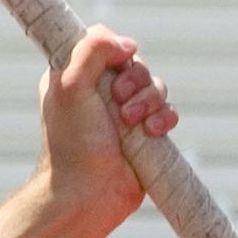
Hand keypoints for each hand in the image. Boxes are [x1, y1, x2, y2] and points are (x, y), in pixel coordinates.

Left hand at [35, 25, 177, 237]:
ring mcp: (125, 114)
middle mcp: (101, 93)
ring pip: (155, 87)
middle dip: (135, 81)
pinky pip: (167, 113)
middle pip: (136, 64)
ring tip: (133, 123)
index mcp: (76, 77)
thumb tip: (128, 45)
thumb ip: (93, 49)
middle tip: (120, 102)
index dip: (115, 50)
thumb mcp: (70, 85)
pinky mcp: (145, 135)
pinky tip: (151, 133)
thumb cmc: (72, 144)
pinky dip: (164, 119)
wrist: (87, 193)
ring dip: (150, 101)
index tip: (115, 65)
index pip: (104, 44)